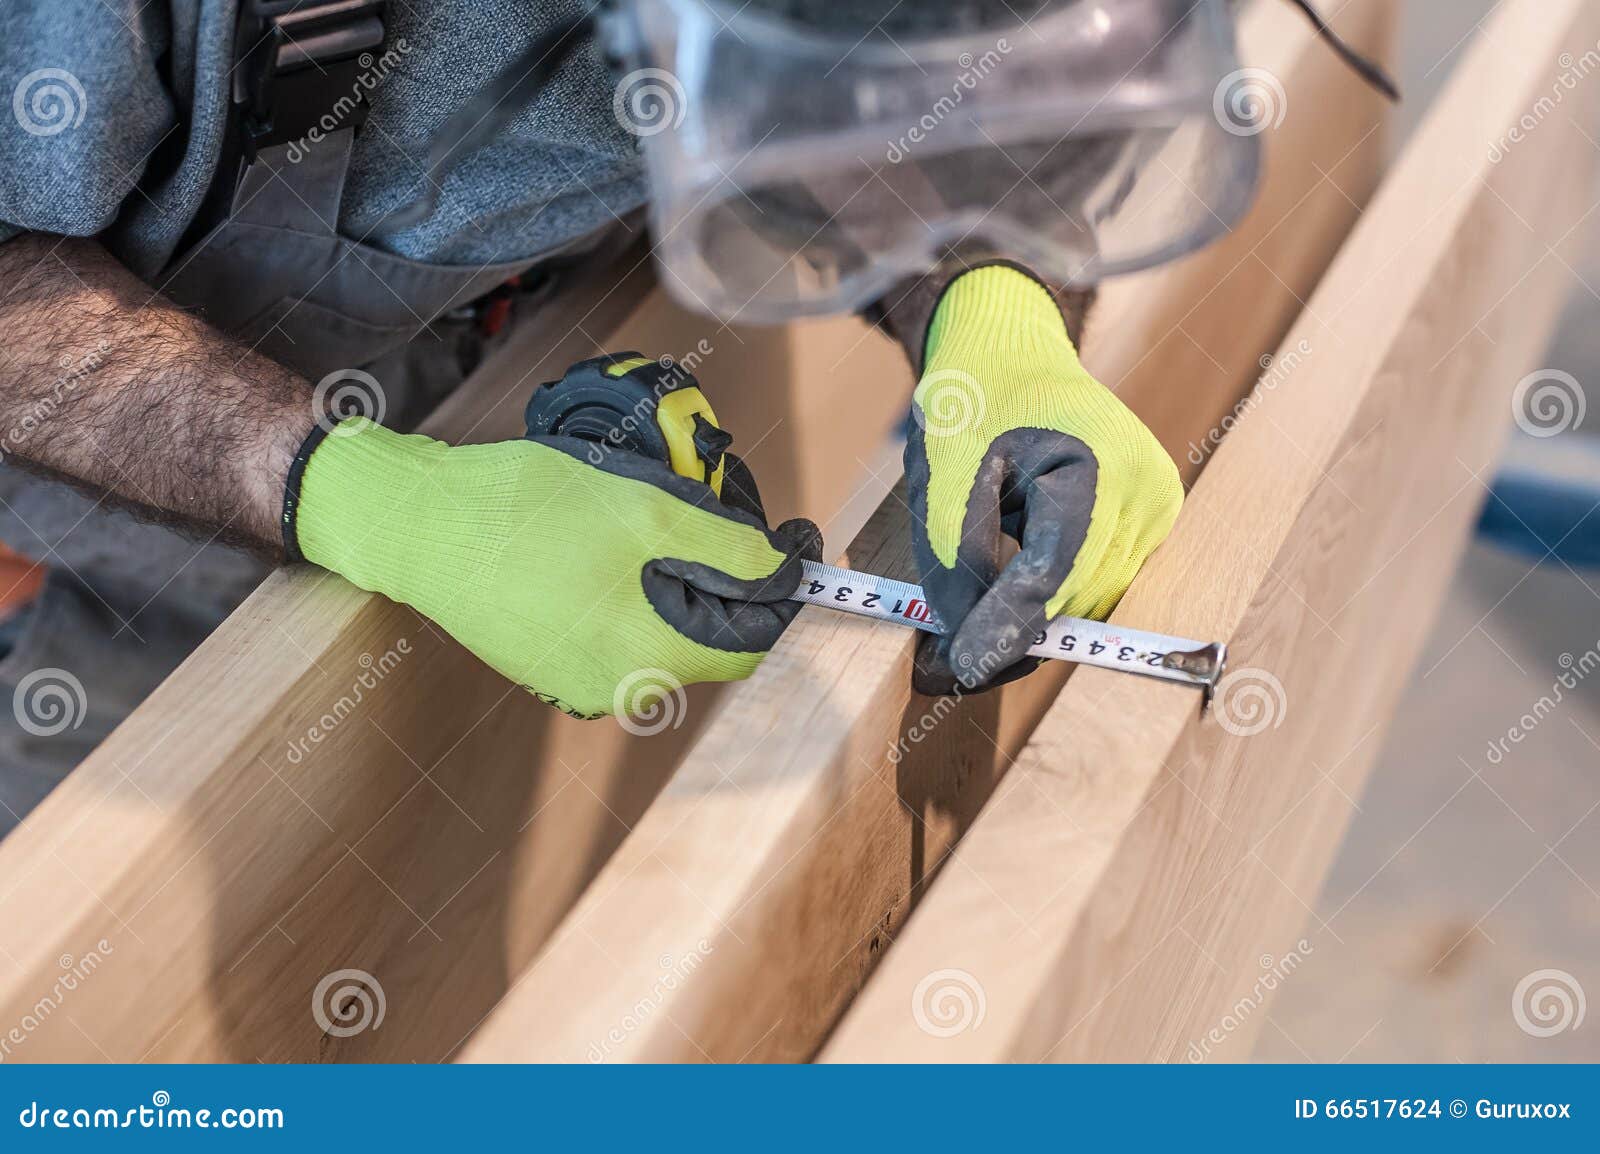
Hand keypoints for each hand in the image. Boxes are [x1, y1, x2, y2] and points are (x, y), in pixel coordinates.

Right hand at [290, 418, 820, 717]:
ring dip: (673, 579)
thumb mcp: (648, 512)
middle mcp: (618, 689)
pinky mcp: (549, 664)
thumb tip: (782, 570)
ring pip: (661, 631)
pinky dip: (629, 589)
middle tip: (708, 511)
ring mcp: (578, 682)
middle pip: (706, 637)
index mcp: (649, 659)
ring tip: (648, 520)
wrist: (420, 526)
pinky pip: (616, 631)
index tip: (788, 541)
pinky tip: (602, 543)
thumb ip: (728, 549)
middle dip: (720, 575)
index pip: (750, 643)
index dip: (777, 589)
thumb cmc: (525, 514)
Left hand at [905, 265, 1181, 695]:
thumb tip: (967, 651)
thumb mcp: (945, 479)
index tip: (961, 667)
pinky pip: (1097, 583)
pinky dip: (1052, 589)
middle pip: (1071, 599)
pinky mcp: (1154, 523)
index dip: (1004, 628)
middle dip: (1010, 626)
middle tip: (946, 652)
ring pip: (1086, 601)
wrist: (1010, 354)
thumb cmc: (975, 404)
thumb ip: (956, 564)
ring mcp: (1159, 509)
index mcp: (1096, 464)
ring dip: (1030, 606)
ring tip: (984, 565)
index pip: (1051, 573)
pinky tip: (1020, 555)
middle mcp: (1145, 491)